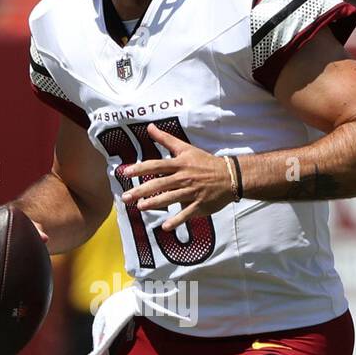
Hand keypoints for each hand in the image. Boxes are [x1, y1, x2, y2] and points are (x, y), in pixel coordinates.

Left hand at [118, 124, 233, 231]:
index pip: (157, 165)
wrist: (229, 176)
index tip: (125, 172)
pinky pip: (186, 213)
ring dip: (155, 203)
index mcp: (180, 164)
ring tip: (140, 207)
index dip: (141, 169)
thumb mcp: (186, 148)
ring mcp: (192, 192)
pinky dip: (177, 220)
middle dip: (141, 190)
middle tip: (126, 197)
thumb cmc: (205, 162)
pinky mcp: (200, 205)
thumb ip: (166, 139)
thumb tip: (149, 127)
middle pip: (160, 184)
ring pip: (171, 198)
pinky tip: (165, 227)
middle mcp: (184, 178)